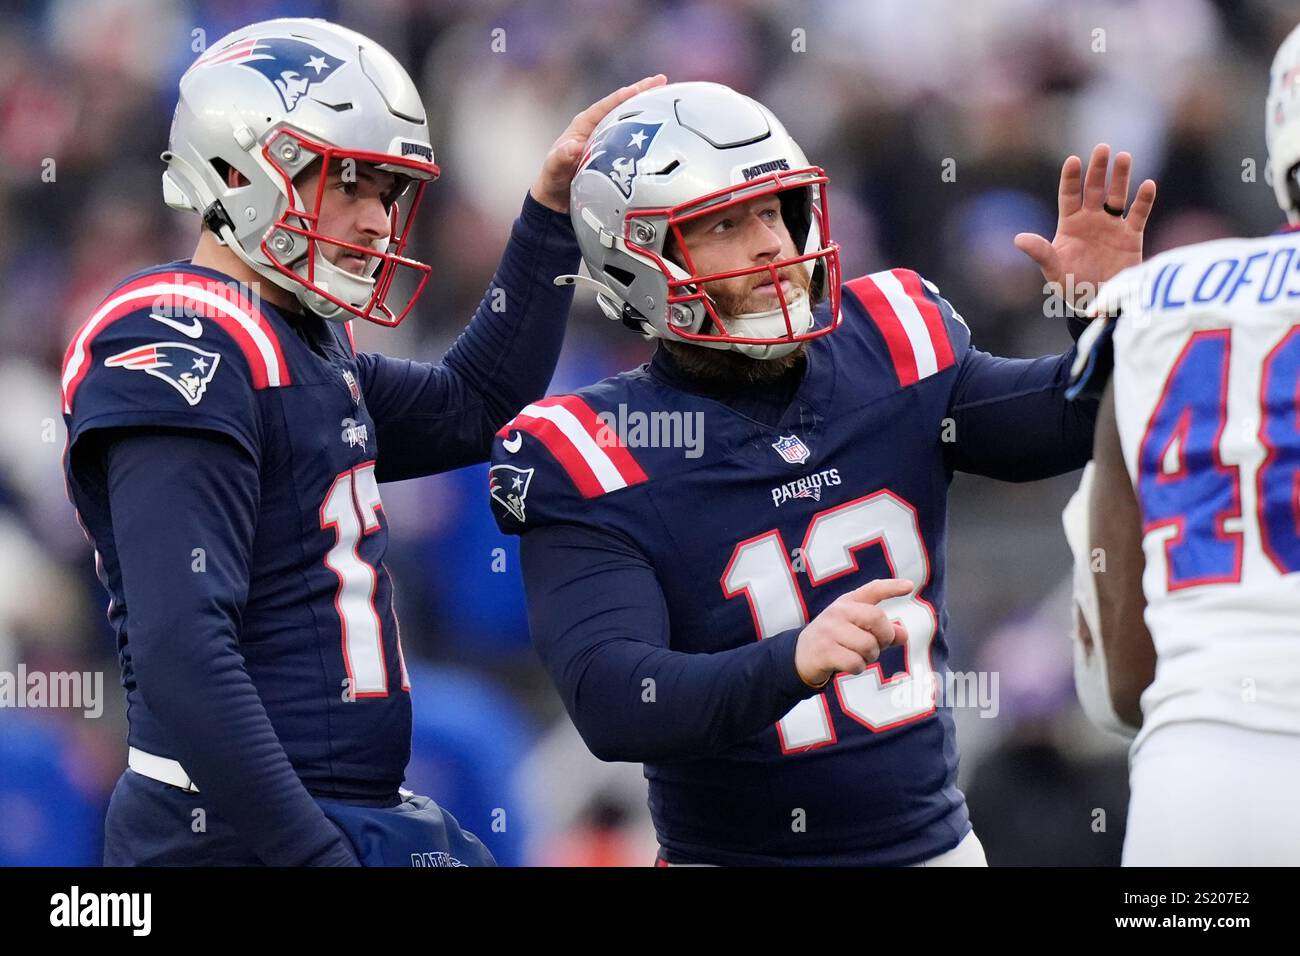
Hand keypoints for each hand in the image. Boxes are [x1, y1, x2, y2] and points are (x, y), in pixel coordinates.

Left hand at [530, 74, 667, 213]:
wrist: (557, 200)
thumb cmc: (553, 181)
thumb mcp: (553, 169)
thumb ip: (560, 159)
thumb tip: (572, 147)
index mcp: (584, 125)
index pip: (607, 105)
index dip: (625, 95)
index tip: (642, 87)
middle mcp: (597, 127)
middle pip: (623, 106)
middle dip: (642, 93)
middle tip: (662, 80)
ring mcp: (607, 139)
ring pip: (630, 121)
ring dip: (648, 110)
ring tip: (669, 99)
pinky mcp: (614, 153)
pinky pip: (632, 139)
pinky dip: (647, 134)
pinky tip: (664, 133)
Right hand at [794, 578, 912, 688]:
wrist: (800, 655)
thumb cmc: (836, 640)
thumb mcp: (857, 629)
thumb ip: (883, 631)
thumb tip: (904, 634)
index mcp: (848, 602)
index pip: (873, 590)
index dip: (892, 587)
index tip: (909, 586)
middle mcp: (838, 612)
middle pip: (877, 618)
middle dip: (885, 636)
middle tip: (879, 645)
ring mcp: (830, 630)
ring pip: (868, 645)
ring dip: (870, 657)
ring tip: (859, 656)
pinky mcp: (825, 650)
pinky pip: (856, 662)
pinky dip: (858, 668)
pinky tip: (849, 664)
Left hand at [1014, 144, 1156, 307]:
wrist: (1096, 303)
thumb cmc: (1070, 286)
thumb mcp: (1053, 270)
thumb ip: (1040, 252)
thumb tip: (1018, 239)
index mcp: (1070, 224)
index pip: (1070, 195)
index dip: (1071, 178)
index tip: (1073, 160)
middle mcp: (1091, 220)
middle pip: (1094, 189)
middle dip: (1098, 169)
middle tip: (1102, 148)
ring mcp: (1112, 226)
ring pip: (1117, 196)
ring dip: (1121, 177)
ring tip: (1124, 157)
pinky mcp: (1131, 237)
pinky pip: (1138, 214)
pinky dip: (1143, 201)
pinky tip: (1147, 185)